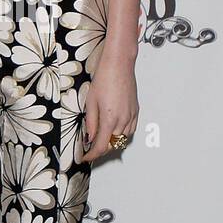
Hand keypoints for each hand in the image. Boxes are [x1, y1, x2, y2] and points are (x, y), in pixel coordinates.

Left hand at [80, 46, 138, 163]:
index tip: (86, 157)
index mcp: (109, 119)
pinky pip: (130, 130)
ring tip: (102, 138)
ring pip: (123, 139)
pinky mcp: (136, 111)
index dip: (92, 155)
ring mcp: (131, 116)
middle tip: (90, 147)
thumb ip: (91, 123)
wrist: (119, 65)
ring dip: (113, 142)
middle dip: (101, 149)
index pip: (101, 147)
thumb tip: (90, 138)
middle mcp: (123, 120)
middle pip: (113, 145)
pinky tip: (115, 129)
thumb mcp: (90, 102)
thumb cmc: (104, 78)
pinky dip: (122, 134)